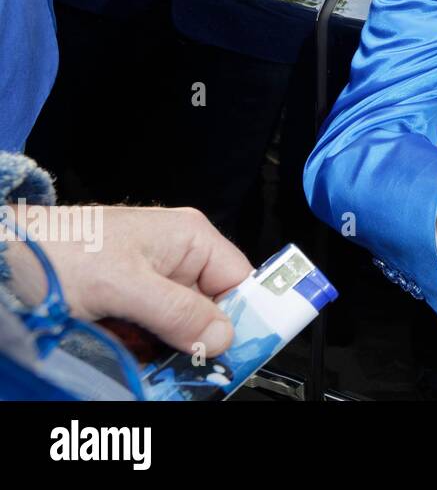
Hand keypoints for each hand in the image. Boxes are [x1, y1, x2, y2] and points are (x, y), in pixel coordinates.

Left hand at [3, 206, 252, 354]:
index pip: (240, 281)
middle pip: (209, 310)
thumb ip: (178, 312)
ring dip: (165, 351)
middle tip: (183, 368)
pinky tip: (125, 355)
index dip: (242, 316)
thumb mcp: (124, 285)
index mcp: (190, 238)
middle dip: (196, 342)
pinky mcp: (125, 303)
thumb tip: (222, 337)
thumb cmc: (58, 250)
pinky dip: (141, 352)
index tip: (237, 353)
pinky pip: (149, 335)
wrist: (3, 255)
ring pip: (178, 328)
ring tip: (145, 361)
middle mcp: (175, 257)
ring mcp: (149, 281)